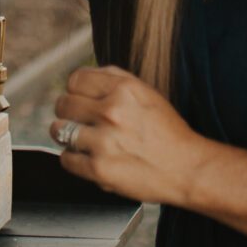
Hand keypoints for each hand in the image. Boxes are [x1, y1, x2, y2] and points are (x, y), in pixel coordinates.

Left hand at [48, 66, 212, 206]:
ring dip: (68, 136)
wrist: (187, 169)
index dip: (75, 90)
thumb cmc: (167, 132)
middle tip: (81, 121)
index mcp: (124, 89)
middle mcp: (111, 112)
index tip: (80, 99)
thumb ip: (114, 79)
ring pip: (58, 130)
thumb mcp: (146, 94)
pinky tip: (89, 158)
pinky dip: (74, 160)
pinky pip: (66, 159)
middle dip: (69, 113)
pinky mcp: (99, 169)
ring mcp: (104, 141)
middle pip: (63, 104)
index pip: (75, 80)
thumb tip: (83, 76)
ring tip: (83, 141)